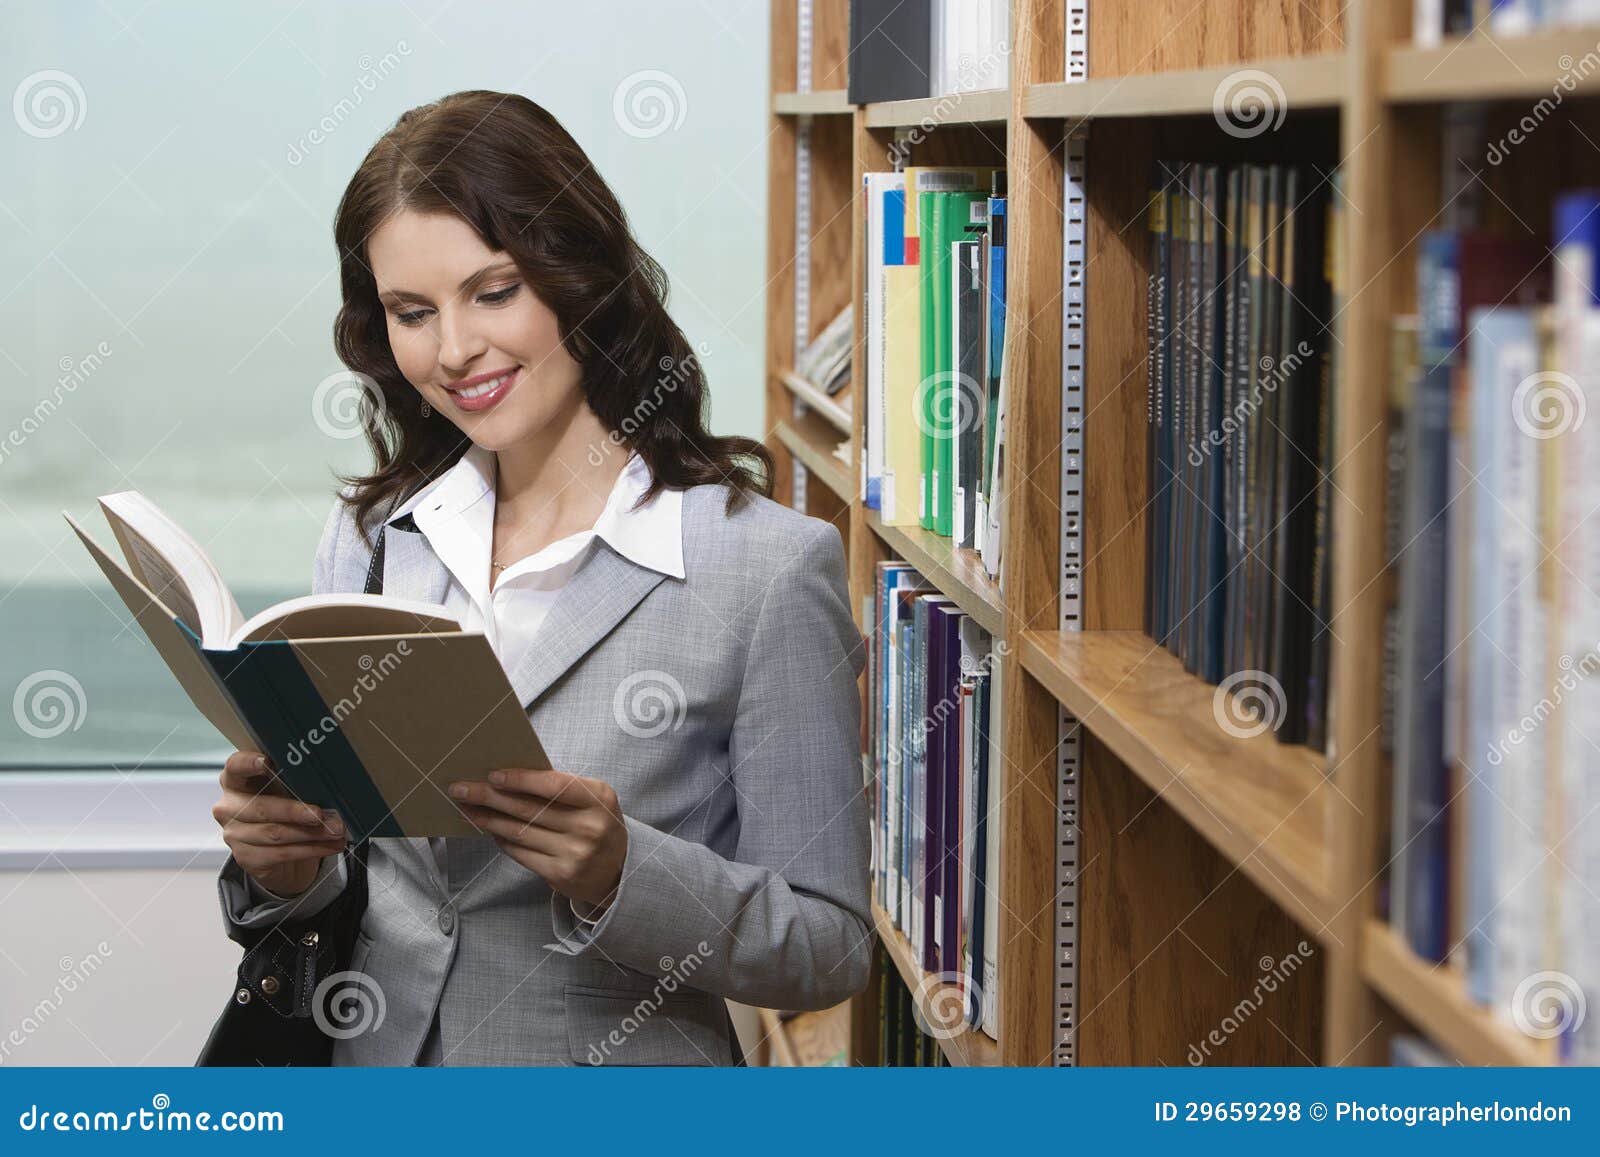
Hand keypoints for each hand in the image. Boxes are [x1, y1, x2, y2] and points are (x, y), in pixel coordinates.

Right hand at [212, 750, 347, 896]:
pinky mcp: (246, 858)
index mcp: (236, 781)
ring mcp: (235, 834)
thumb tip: (332, 780)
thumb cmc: (285, 807)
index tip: (266, 762)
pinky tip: (331, 845)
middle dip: (295, 811)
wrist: (278, 852)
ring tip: (336, 831)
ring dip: (311, 833)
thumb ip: (298, 781)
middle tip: (320, 814)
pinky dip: (311, 849)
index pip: (234, 767)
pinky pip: (282, 853)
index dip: (248, 763)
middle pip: (261, 808)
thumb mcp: (288, 789)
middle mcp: (229, 807)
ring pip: (275, 833)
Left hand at [448, 769, 626, 908]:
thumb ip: (559, 788)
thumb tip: (508, 778)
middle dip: (490, 797)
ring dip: (488, 819)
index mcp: (599, 798)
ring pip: (519, 832)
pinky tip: (489, 830)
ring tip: (466, 808)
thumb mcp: (592, 800)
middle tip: (462, 789)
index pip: (554, 784)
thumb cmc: (598, 824)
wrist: (620, 870)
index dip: (521, 779)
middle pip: (529, 809)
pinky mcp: (561, 875)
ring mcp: (575, 853)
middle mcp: (589, 826)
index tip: (492, 775)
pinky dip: (502, 840)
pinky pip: (521, 853)